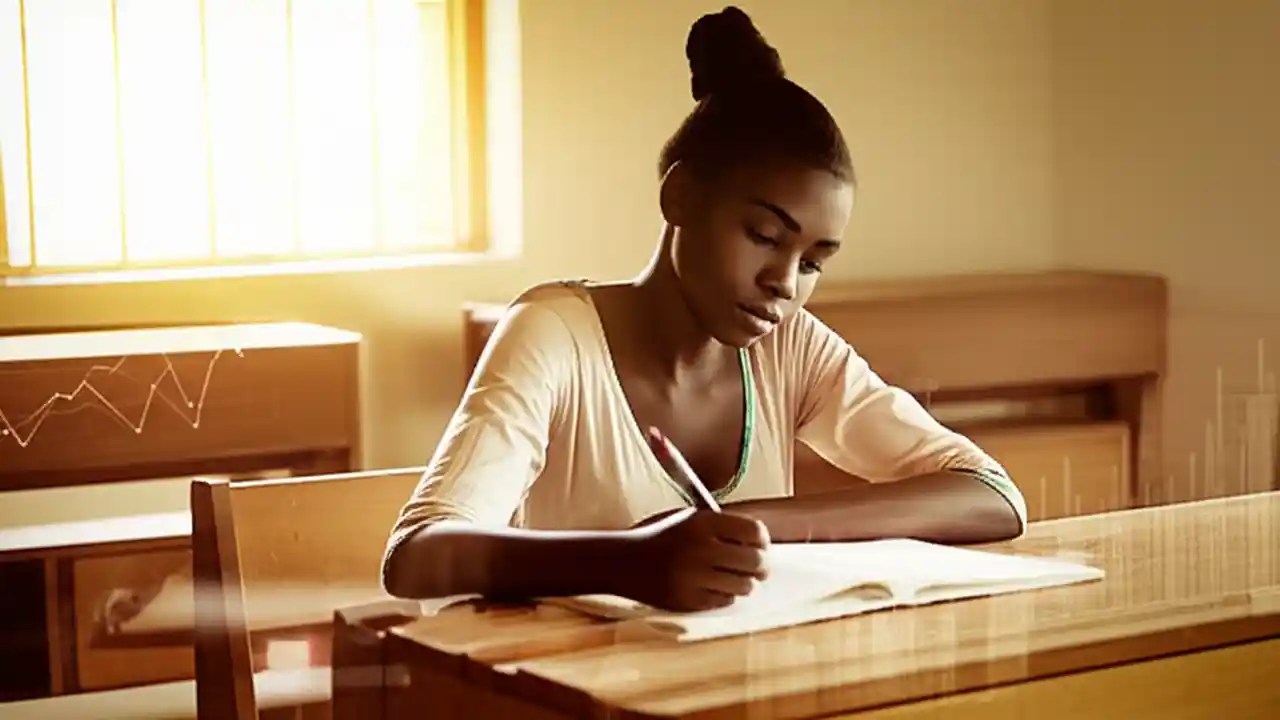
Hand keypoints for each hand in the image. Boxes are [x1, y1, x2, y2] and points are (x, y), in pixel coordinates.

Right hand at [622, 508, 770, 611]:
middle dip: (762, 567)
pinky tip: (711, 587)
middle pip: (756, 561)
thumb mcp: (690, 521)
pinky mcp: (688, 600)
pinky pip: (725, 601)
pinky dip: (724, 596)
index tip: (759, 547)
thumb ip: (724, 529)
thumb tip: (764, 546)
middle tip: (759, 570)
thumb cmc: (663, 539)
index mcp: (703, 523)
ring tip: (731, 578)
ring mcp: (694, 576)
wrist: (623, 562)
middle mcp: (701, 548)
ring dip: (744, 583)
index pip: (755, 532)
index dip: (762, 541)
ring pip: (745, 586)